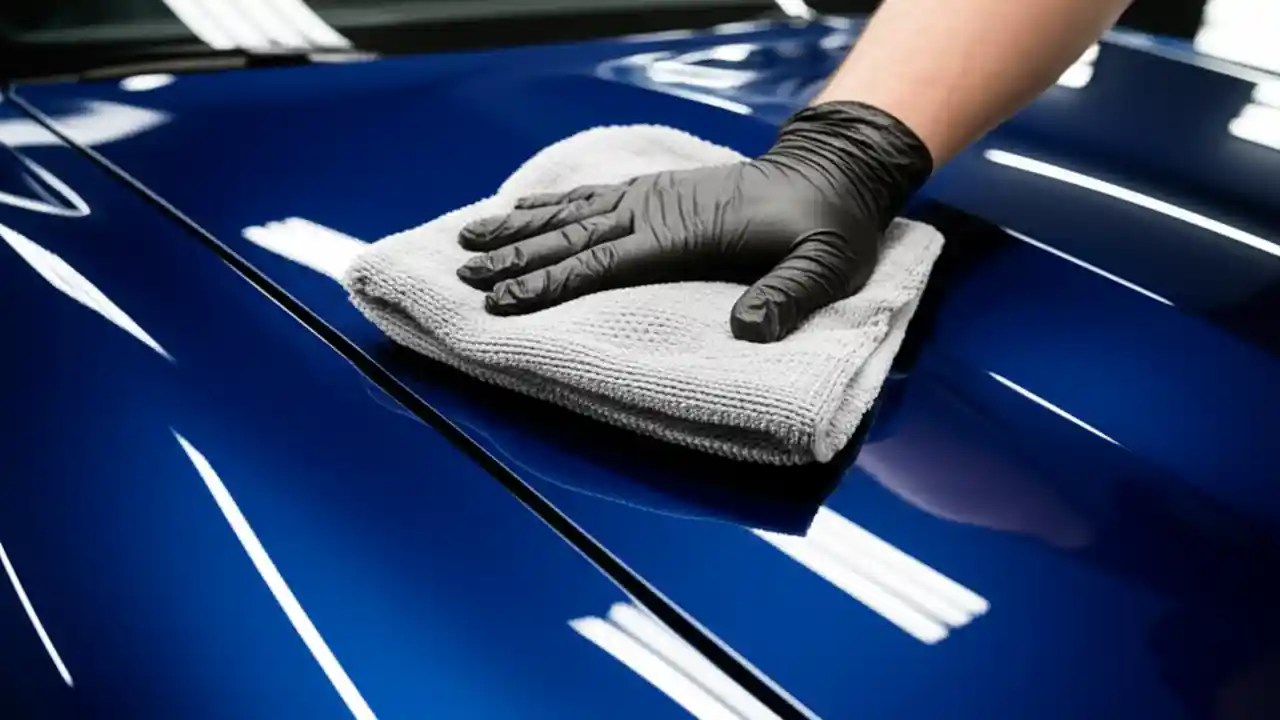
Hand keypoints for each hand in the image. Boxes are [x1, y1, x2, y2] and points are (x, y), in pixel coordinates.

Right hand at [456, 102, 931, 341]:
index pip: (607, 263)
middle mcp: (660, 212)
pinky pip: (593, 197)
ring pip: (574, 213)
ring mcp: (655, 197)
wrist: (832, 173)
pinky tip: (520, 208)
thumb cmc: (829, 227)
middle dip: (517, 257)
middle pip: (575, 238)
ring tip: (469, 237)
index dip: (553, 282)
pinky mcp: (657, 191)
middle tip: (465, 275)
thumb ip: (790, 296)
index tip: (505, 299)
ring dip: (520, 226)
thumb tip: (749, 332)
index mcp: (688, 235)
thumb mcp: (826, 266)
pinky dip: (551, 203)